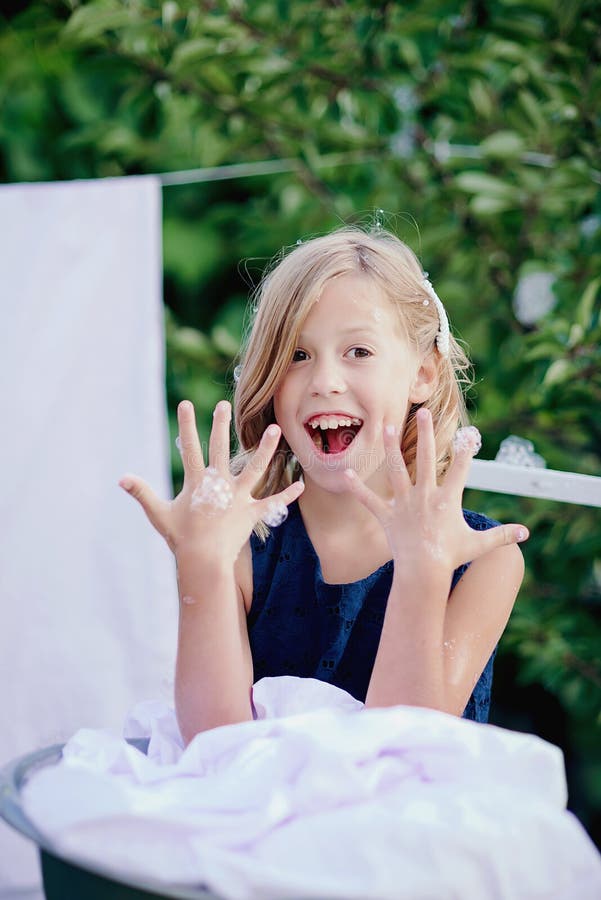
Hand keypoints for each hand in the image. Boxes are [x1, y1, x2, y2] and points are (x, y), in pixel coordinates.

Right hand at [119, 399, 303, 564]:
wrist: (202, 560)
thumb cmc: (179, 538)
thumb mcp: (158, 513)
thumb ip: (142, 493)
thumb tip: (121, 478)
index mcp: (197, 482)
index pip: (190, 448)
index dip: (187, 426)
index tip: (186, 404)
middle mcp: (219, 484)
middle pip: (221, 449)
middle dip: (221, 425)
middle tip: (225, 405)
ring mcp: (237, 497)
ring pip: (254, 468)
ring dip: (265, 449)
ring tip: (274, 430)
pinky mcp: (250, 513)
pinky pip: (271, 503)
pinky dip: (286, 495)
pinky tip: (300, 484)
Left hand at [343, 408, 527, 573]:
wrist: (424, 574)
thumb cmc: (451, 558)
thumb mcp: (478, 544)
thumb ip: (501, 535)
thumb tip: (526, 534)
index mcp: (447, 500)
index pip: (460, 469)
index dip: (466, 450)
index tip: (469, 432)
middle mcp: (425, 496)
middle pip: (426, 458)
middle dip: (426, 433)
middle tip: (424, 412)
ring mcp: (405, 504)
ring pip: (396, 471)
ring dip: (391, 448)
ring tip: (388, 427)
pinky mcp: (387, 516)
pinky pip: (370, 500)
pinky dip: (357, 488)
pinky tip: (345, 472)